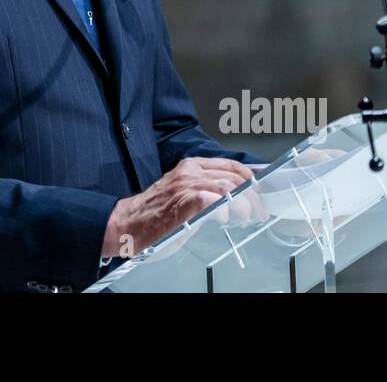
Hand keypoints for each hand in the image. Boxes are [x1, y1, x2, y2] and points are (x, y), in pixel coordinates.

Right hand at [101, 157, 259, 257]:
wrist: (127, 222)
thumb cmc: (155, 212)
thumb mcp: (183, 192)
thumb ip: (206, 189)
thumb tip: (236, 197)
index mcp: (191, 165)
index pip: (232, 165)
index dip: (251, 180)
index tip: (259, 194)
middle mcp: (190, 171)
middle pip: (235, 178)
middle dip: (253, 198)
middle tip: (258, 213)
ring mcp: (185, 186)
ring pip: (229, 188)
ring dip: (244, 206)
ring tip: (246, 218)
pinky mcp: (182, 203)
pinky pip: (212, 200)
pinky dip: (225, 210)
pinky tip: (226, 218)